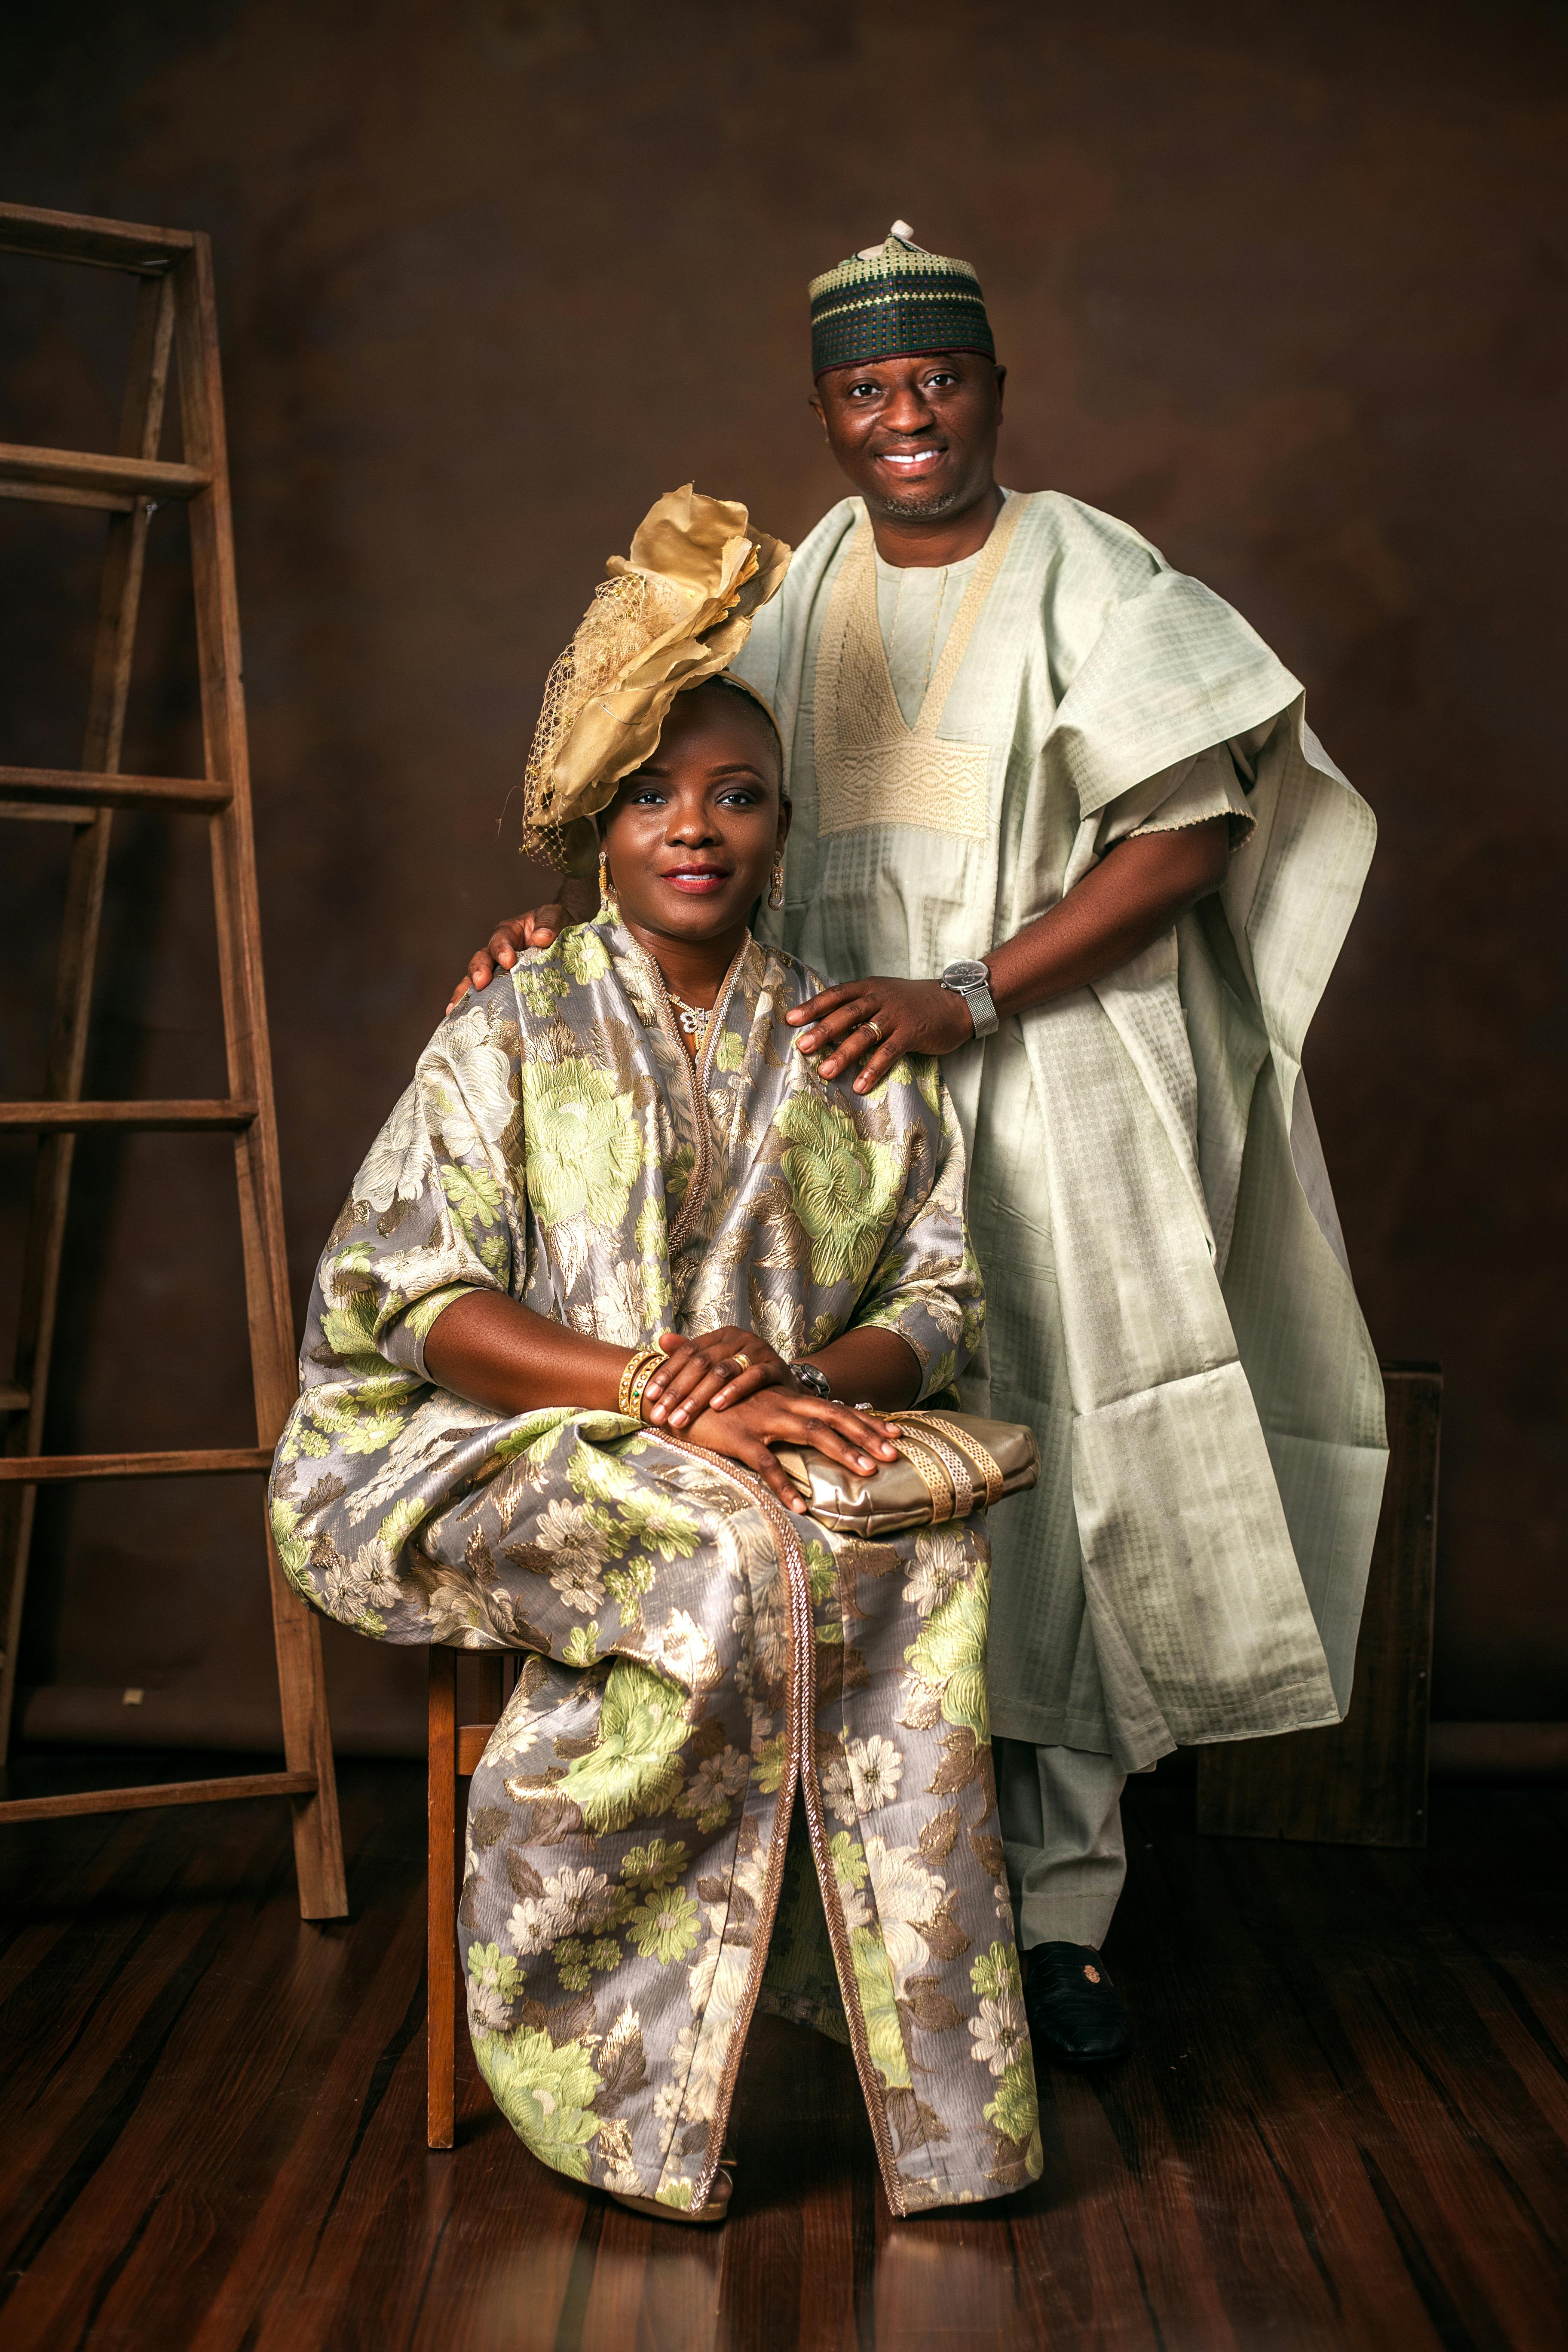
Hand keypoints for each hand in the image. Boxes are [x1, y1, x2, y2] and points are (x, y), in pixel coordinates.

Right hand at [445, 908, 568, 1013]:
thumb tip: (541, 938)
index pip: (500, 939)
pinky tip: (463, 1019)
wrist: (564, 940)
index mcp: (509, 932)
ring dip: (467, 993)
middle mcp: (498, 952)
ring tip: (456, 1008)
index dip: (501, 949)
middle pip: (481, 960)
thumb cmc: (555, 926)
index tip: (508, 961)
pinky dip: (474, 1008)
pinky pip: (488, 997)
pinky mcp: (505, 990)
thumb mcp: (555, 916)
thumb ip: (549, 923)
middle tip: (480, 983)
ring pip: (476, 981)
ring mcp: (499, 972)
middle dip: (478, 971)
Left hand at [641, 1328, 791, 1428]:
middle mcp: (739, 1338)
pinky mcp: (776, 1366)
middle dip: (677, 1392)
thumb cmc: (746, 1374)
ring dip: (699, 1397)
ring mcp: (758, 1350)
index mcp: (721, 1335)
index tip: (648, 1397)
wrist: (787, 1382)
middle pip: (701, 1363)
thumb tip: (661, 1340)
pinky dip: (734, 1391)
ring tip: (681, 1417)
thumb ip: (691, 1353)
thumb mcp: (717, 1363)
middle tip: (660, 1415)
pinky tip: (718, 1406)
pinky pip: (753, 1377)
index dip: (667, 1374)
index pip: (687, 1352)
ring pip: (723, 1371)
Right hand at [680, 1389, 901, 1514]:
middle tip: (894, 1453)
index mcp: (786, 1399)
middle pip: (833, 1417)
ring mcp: (762, 1420)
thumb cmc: (717, 1404)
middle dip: (866, 1435)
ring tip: (866, 1473)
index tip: (894, 1433)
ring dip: (841, 1453)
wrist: (675, 1393)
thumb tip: (808, 1427)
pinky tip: (801, 1505)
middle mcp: (781, 1405)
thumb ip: (781, 1414)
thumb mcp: (754, 1407)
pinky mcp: (739, 1438)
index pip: (835, 1408)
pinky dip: (784, 1485)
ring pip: (811, 1434)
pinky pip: (767, 1464)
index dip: (866, 1420)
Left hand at [786, 975, 975, 1091]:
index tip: (790, 1019)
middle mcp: (880, 998)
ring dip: (844, 1054)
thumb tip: (828, 1025)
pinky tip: (860, 1085)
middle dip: (822, 1030)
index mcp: (869, 987)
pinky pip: (889, 1053)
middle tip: (801, 1047)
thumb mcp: (885, 995)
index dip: (812, 1006)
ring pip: (865, 1034)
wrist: (955, 1002)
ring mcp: (897, 1015)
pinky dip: (873, 1069)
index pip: (836, 995)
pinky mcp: (912, 1033)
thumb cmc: (914, 1003)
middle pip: (846, 1014)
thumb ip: (860, 1006)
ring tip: (826, 1072)